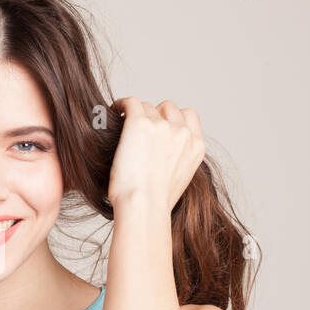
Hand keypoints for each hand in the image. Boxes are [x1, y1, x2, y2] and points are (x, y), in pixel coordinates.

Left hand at [107, 98, 205, 214]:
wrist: (144, 207)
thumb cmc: (154, 204)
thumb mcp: (179, 180)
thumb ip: (177, 160)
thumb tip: (161, 154)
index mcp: (196, 146)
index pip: (189, 115)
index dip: (172, 117)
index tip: (160, 123)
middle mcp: (182, 133)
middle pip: (167, 107)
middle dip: (154, 114)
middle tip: (139, 126)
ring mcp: (161, 126)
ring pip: (147, 106)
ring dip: (137, 113)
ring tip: (123, 121)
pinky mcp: (139, 123)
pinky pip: (130, 103)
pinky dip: (121, 105)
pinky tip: (114, 110)